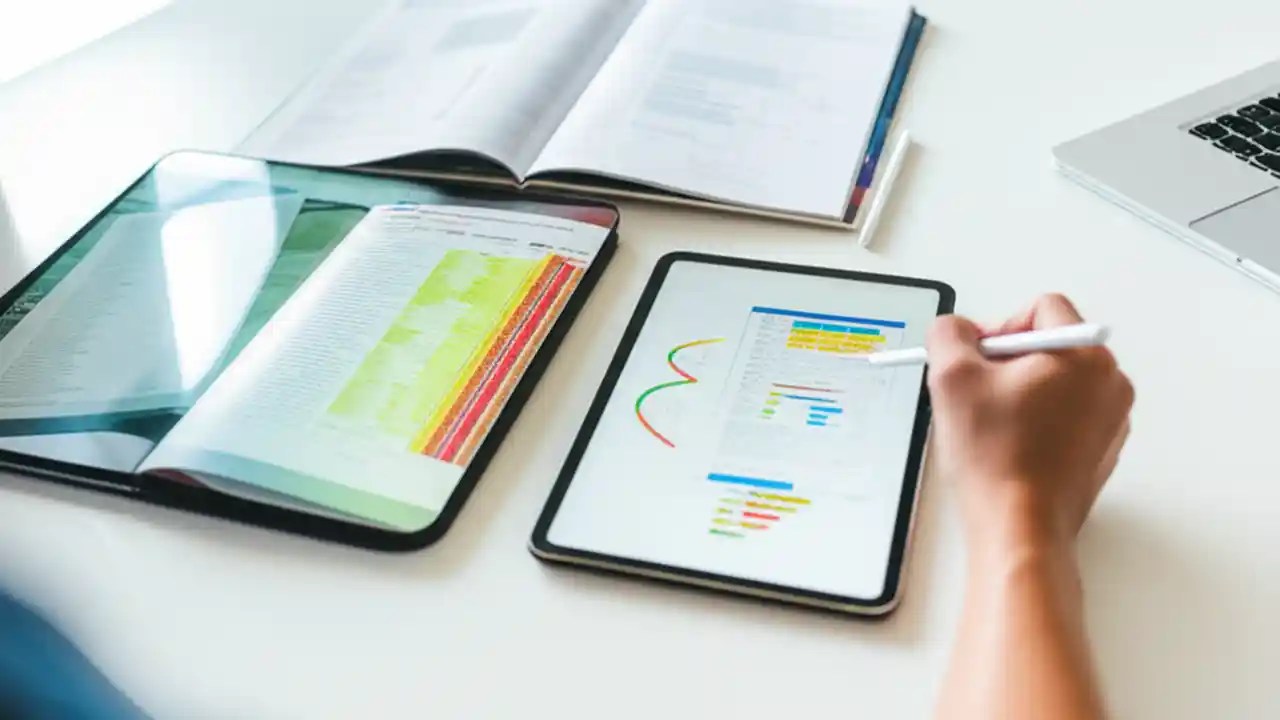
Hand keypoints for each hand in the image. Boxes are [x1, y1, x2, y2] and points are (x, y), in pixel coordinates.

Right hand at [926, 294, 1133, 552]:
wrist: (1019, 527)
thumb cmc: (994, 456)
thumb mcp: (952, 377)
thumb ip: (949, 334)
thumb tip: (956, 330)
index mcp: (1085, 355)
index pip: (1041, 309)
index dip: (999, 327)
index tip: (976, 360)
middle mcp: (1110, 382)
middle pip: (1051, 345)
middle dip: (1009, 362)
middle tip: (978, 394)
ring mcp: (1111, 420)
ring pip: (1057, 381)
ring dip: (1021, 392)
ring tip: (992, 425)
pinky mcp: (1101, 450)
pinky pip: (1067, 415)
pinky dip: (1038, 421)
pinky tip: (1010, 446)